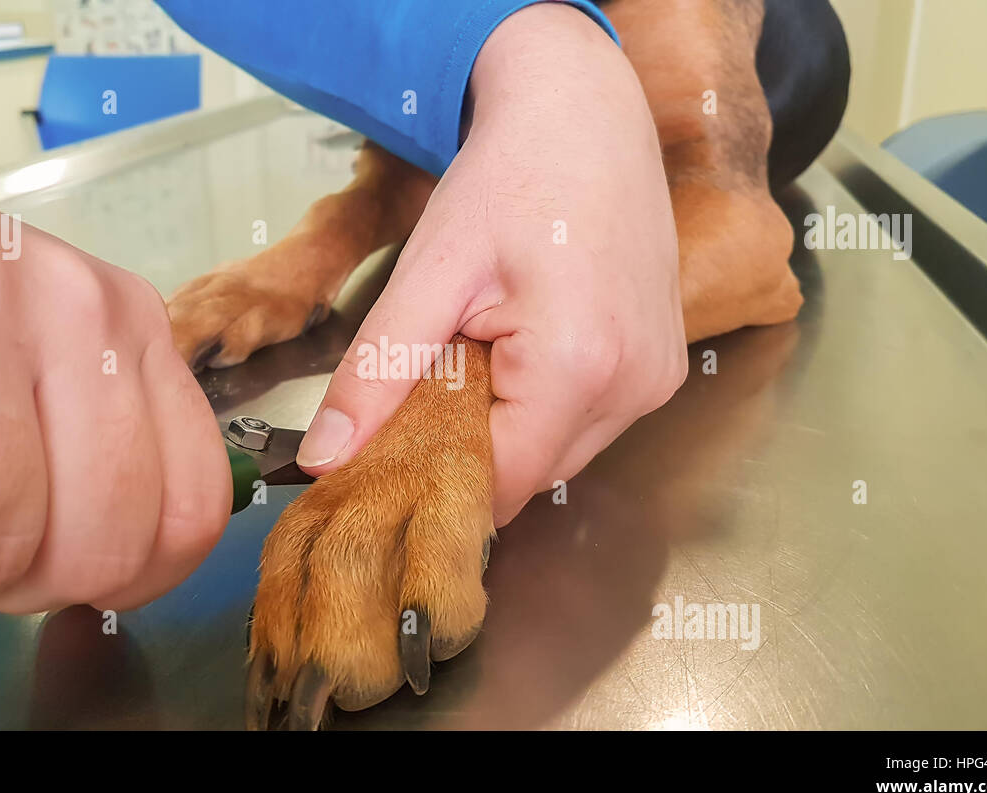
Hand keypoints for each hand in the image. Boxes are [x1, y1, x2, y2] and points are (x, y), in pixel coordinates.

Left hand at [293, 2, 687, 524]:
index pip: (497, 485)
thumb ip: (375, 375)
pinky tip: (526, 344)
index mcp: (578, 368)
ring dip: (511, 424)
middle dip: (473, 445)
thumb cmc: (507, 179)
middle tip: (437, 374)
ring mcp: (658, 380)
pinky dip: (546, 404)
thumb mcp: (427, 275)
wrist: (583, 114)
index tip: (390, 450)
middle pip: (531, 474)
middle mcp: (634, 386)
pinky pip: (590, 421)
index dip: (435, 476)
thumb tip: (324, 460)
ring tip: (486, 346)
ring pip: (561, 452)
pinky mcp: (663, 368)